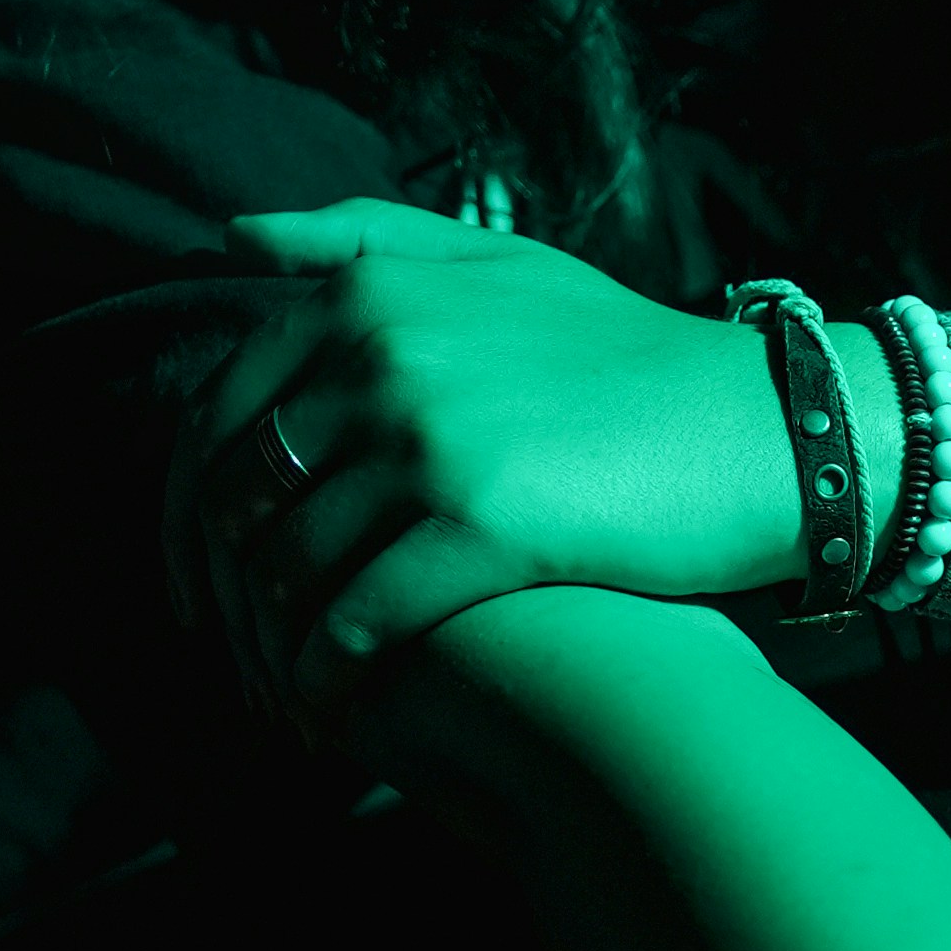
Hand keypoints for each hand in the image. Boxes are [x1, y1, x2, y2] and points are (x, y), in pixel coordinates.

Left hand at [164, 199, 795, 722]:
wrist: (762, 429)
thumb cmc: (628, 357)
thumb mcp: (498, 264)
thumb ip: (362, 240)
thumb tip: (232, 237)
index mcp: (367, 294)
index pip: (218, 410)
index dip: (188, 506)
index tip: (194, 573)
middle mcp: (382, 354)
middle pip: (239, 492)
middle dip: (218, 586)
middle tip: (226, 652)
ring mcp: (430, 437)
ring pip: (289, 563)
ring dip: (270, 642)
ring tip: (279, 690)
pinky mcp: (481, 523)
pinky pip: (358, 619)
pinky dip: (328, 676)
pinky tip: (331, 714)